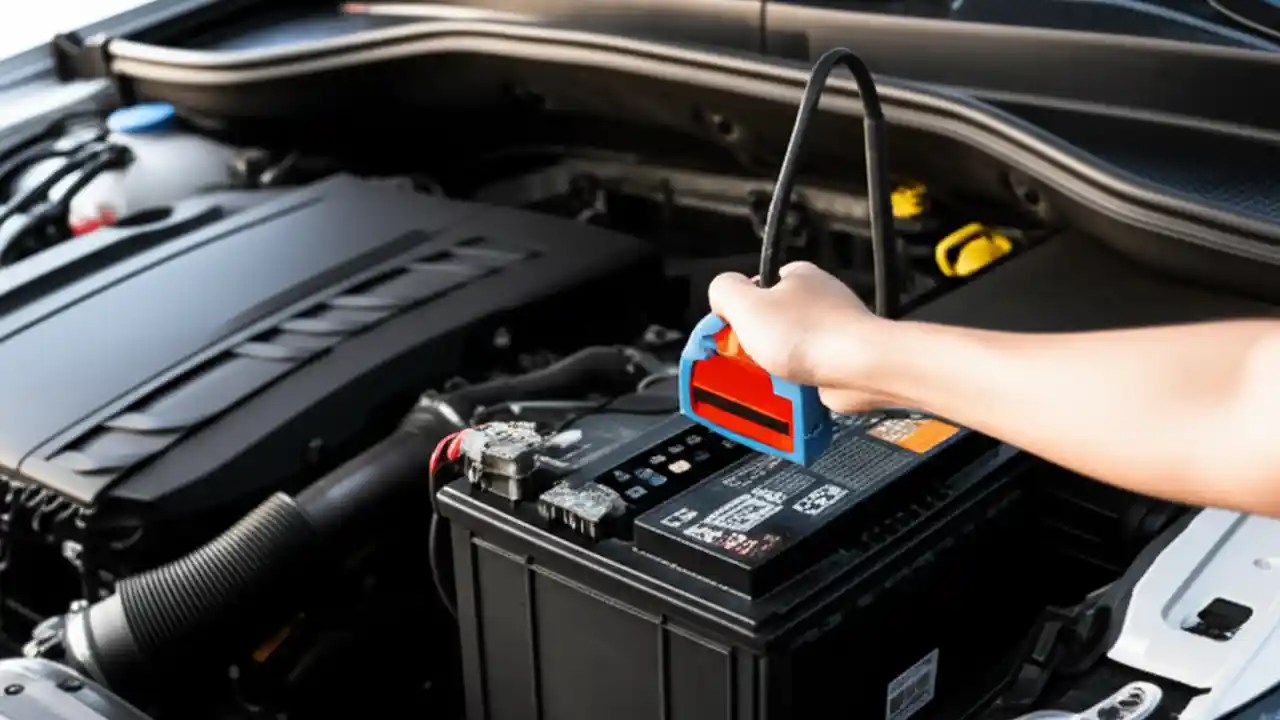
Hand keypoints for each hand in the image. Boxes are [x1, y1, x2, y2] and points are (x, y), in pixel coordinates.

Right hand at [707, 262, 889, 412]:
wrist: (860, 369)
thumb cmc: (809, 335)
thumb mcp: (746, 305)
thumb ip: (724, 291)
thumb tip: (720, 295)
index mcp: (799, 276)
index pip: (758, 284)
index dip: (740, 307)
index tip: (730, 327)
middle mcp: (820, 299)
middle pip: (773, 320)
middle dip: (758, 341)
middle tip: (748, 356)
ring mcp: (834, 329)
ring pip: (791, 348)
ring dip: (777, 366)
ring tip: (772, 376)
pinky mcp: (842, 358)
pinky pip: (810, 370)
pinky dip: (799, 382)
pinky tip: (793, 388)